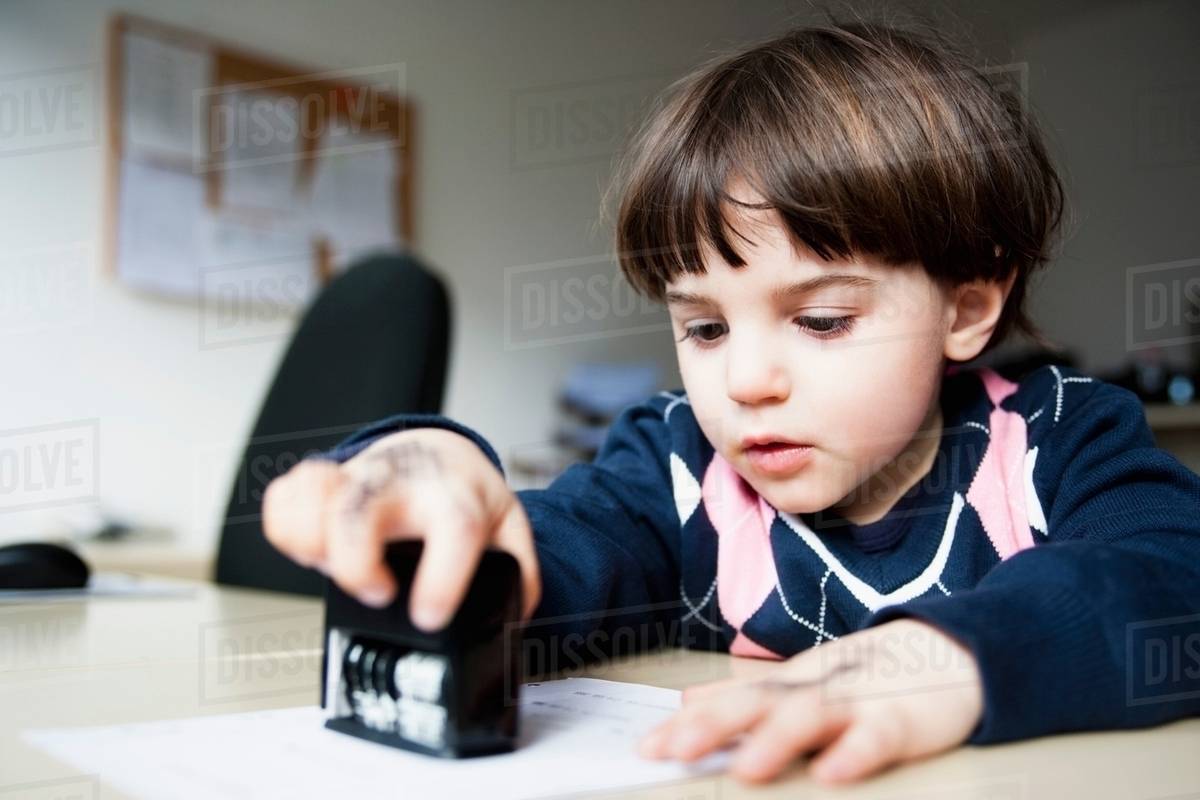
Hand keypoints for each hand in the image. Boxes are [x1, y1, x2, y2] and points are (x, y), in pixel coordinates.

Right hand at [262, 428, 539, 630]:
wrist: (438, 451)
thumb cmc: (466, 494)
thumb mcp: (507, 529)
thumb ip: (518, 573)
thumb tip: (511, 619)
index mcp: (454, 496)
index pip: (453, 528)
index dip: (440, 578)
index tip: (429, 616)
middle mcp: (401, 481)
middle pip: (360, 509)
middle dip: (354, 560)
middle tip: (375, 592)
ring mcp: (357, 476)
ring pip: (313, 496)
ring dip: (309, 540)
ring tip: (332, 564)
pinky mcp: (323, 480)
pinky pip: (286, 496)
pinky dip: (285, 526)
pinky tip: (312, 546)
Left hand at [639, 619, 982, 784]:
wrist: (953, 650)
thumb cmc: (870, 674)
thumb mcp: (801, 681)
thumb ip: (745, 695)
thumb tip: (686, 700)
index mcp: (790, 682)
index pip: (731, 701)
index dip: (689, 724)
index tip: (646, 748)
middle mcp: (817, 686)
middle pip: (760, 702)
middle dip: (714, 726)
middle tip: (673, 751)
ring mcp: (860, 700)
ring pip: (814, 715)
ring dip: (777, 739)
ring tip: (745, 768)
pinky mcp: (904, 719)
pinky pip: (878, 736)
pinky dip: (856, 752)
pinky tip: (834, 773)